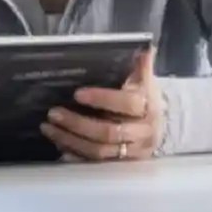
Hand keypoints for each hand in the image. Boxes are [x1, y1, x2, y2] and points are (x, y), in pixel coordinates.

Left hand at [41, 47, 163, 161]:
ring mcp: (132, 152)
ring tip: (48, 128)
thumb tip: (143, 45)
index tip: (77, 94)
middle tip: (53, 113)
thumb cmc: (146, 98)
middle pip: (108, 132)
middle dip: (77, 124)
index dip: (102, 98)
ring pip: (99, 151)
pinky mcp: (122, 165)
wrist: (163, 126)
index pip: (126, 103)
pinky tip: (60, 149)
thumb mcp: (146, 80)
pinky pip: (96, 165)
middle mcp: (141, 132)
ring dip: (70, 140)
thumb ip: (141, 65)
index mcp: (146, 107)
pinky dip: (77, 158)